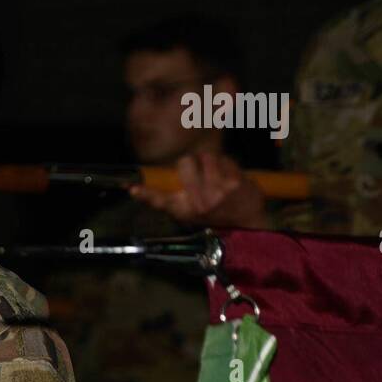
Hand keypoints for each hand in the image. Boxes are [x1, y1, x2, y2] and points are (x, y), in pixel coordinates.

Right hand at [129, 152, 267, 228]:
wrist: (248, 224)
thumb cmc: (215, 215)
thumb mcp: (190, 213)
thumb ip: (174, 197)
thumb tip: (140, 186)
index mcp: (183, 210)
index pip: (160, 201)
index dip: (145, 194)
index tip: (133, 189)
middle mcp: (198, 203)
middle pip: (185, 163)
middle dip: (192, 161)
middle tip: (201, 172)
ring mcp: (217, 193)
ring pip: (206, 157)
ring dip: (212, 161)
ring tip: (217, 175)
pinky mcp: (234, 184)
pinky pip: (225, 160)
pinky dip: (228, 164)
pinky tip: (231, 177)